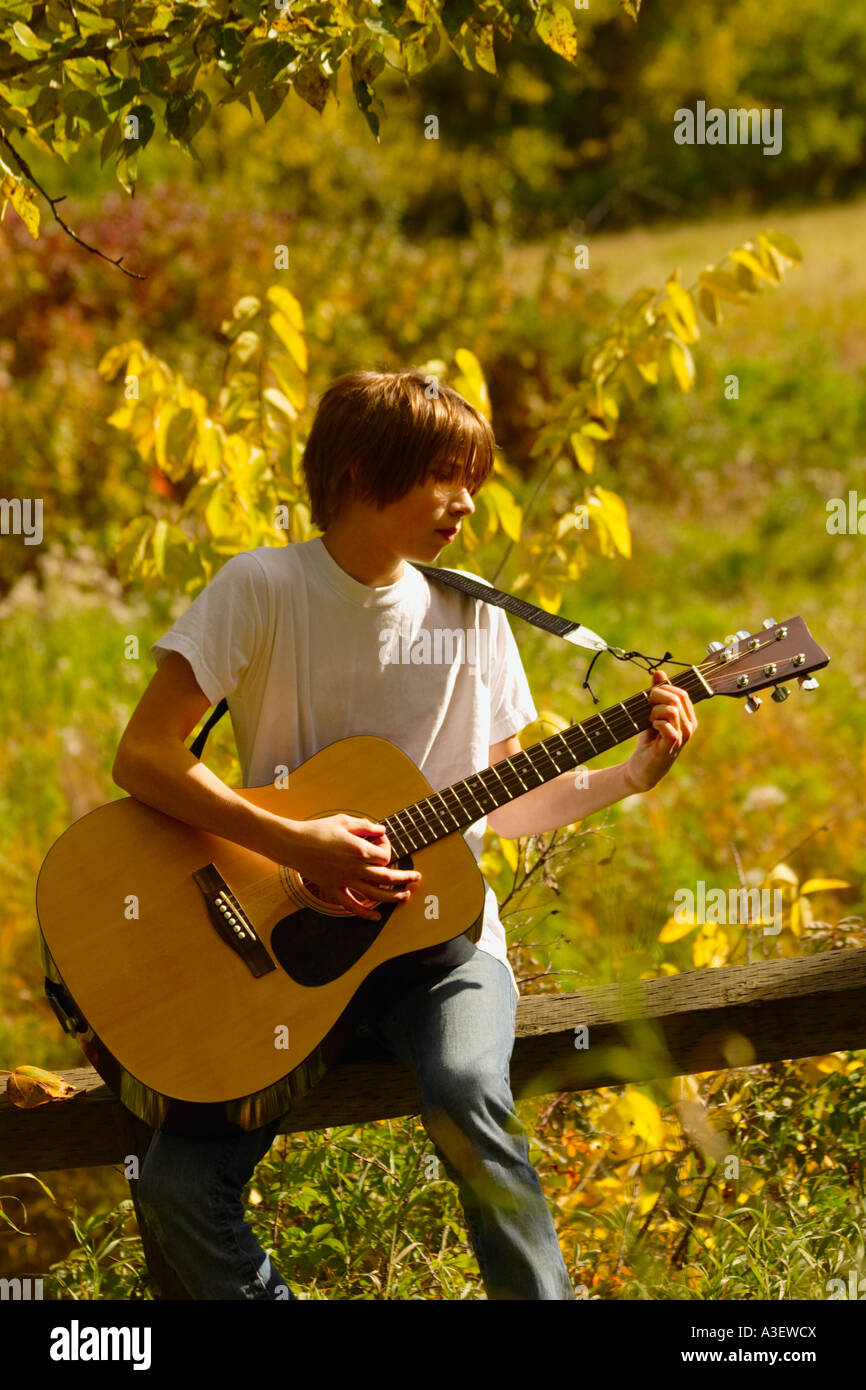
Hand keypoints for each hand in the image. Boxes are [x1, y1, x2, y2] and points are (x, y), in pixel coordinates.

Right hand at [270, 813, 421, 921]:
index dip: (388, 849)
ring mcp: (344, 880)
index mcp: (359, 850)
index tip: (382, 843)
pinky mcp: (333, 888)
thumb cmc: (318, 829)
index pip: (384, 856)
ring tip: (404, 896)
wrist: (294, 844)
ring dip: (392, 897)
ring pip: (374, 894)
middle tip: (416, 878)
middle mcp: (355, 868)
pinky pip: (351, 904)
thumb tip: (381, 830)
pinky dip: (364, 912)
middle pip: (386, 877)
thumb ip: (365, 825)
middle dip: (404, 878)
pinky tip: (375, 916)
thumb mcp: (344, 820)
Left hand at [624, 669, 696, 793]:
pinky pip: (666, 725)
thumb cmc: (649, 740)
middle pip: (677, 698)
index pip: (681, 693)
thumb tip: (658, 672)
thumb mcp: (652, 713)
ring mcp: (683, 736)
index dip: (663, 689)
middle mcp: (690, 726)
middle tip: (647, 706)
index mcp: (688, 717)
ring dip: (654, 711)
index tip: (650, 697)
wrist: (642, 767)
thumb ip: (656, 693)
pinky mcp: (672, 745)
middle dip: (657, 696)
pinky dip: (655, 723)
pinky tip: (651, 728)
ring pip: (671, 710)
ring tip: (649, 720)